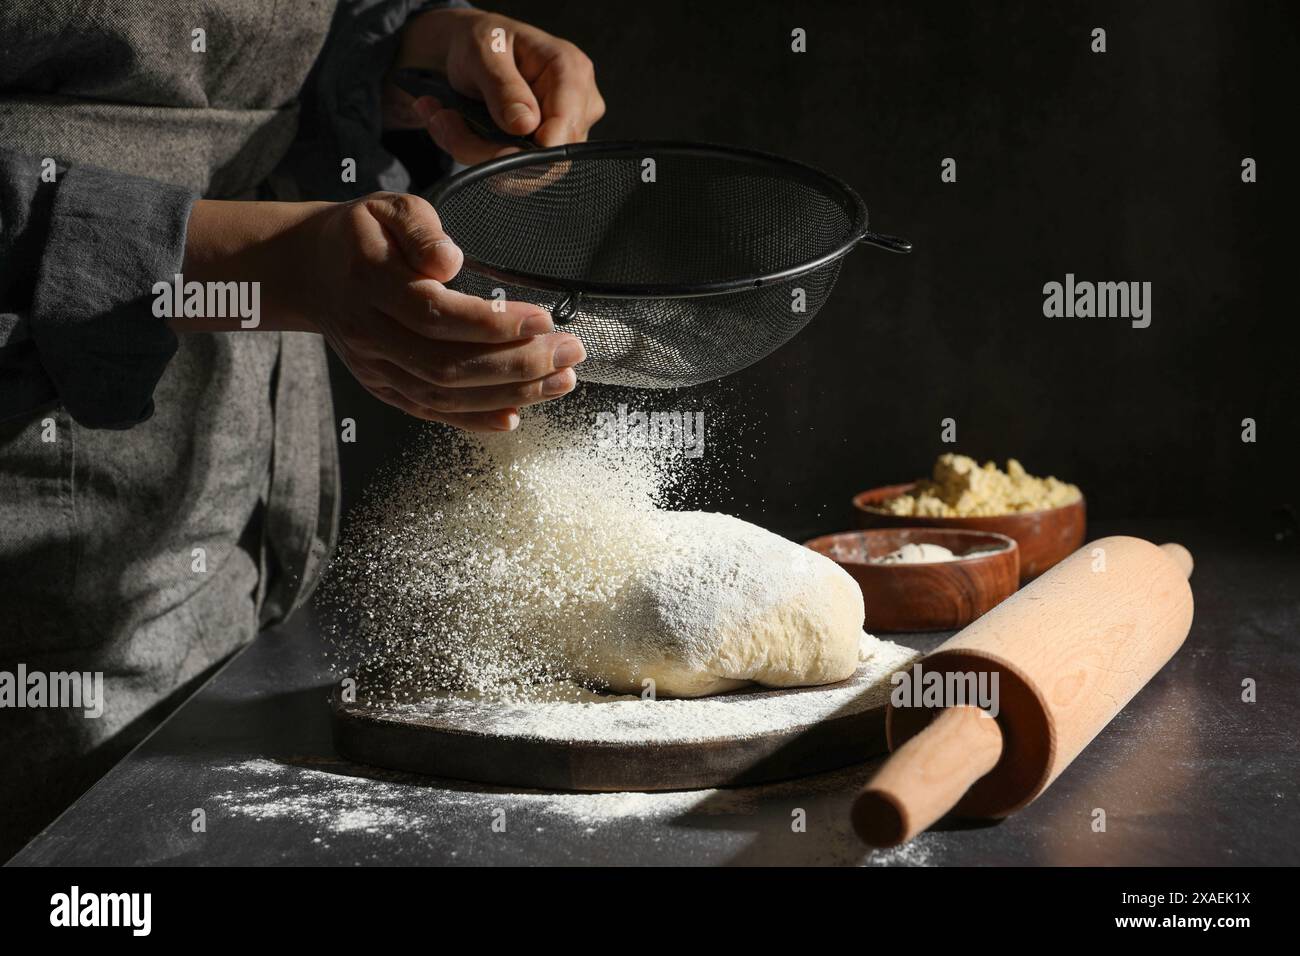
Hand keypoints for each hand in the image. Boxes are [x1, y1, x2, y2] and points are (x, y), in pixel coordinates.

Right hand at [180, 194, 584, 431]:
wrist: (310, 271)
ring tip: (561, 380)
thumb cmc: (362, 235)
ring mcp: (376, 368)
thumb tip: (450, 259)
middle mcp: (371, 334)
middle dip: (517, 364)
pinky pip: (432, 413)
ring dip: (509, 394)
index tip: (544, 319)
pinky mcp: (385, 389)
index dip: (492, 324)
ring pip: (444, 395)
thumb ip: (420, 228)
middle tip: (571, 351)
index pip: (435, 313)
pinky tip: (517, 414)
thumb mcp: (387, 207)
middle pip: (447, 364)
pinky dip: (476, 420)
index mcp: (371, 282)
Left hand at [385, 8, 605, 162]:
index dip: (537, 147)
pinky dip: (477, 157)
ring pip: (527, 171)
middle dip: (489, 150)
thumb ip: (503, 86)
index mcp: (570, 70)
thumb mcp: (483, 52)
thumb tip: (526, 125)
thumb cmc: (485, 42)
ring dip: (476, 153)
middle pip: (548, 156)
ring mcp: (564, 131)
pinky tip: (456, 130)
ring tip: (443, 119)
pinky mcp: (545, 150)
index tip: (496, 150)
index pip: (568, 123)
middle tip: (443, 121)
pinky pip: (514, 173)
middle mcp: (577, 104)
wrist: (477, 51)